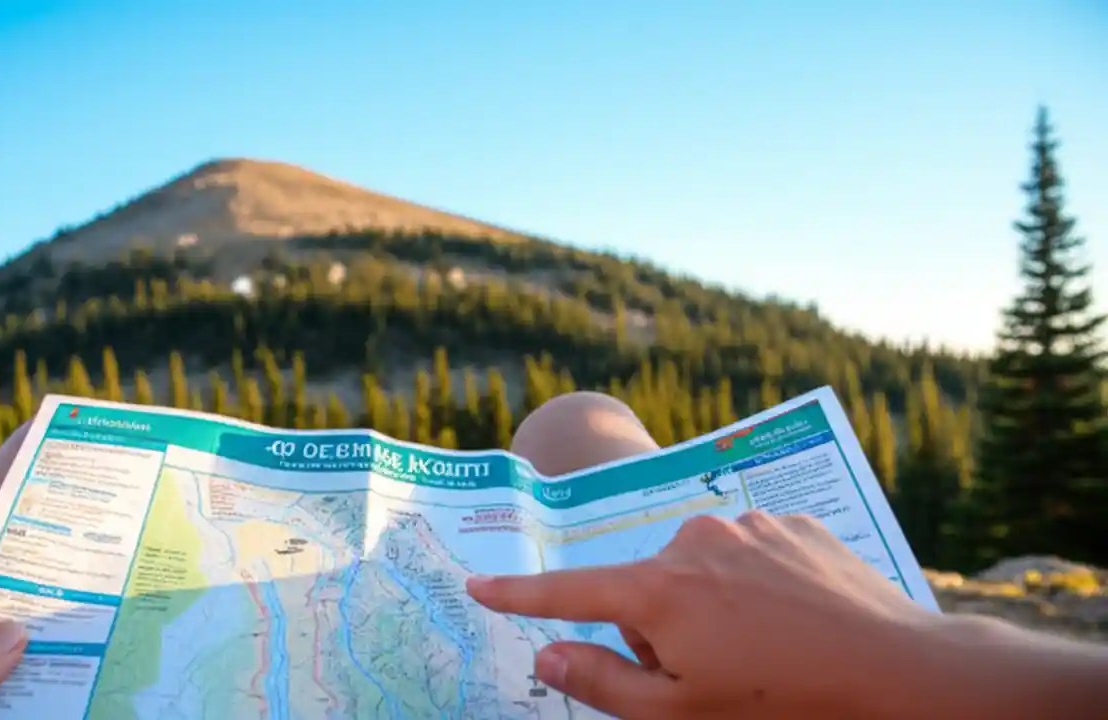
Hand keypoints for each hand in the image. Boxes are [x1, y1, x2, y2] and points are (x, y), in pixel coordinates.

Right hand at [467, 511, 937, 718]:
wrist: (903, 676)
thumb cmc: (783, 707)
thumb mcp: (679, 716)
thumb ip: (601, 683)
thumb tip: (546, 653)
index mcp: (659, 590)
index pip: (570, 592)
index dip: (520, 595)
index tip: (479, 585)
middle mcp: (694, 540)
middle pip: (646, 590)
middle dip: (662, 630)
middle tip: (714, 675)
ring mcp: (748, 525)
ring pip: (699, 571)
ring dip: (711, 606)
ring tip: (766, 648)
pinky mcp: (793, 523)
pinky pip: (748, 553)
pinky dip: (755, 585)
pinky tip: (794, 619)